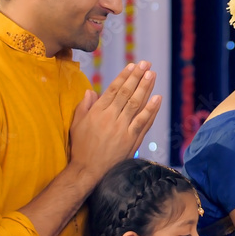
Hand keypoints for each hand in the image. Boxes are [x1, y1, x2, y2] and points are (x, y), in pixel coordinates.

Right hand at [70, 61, 160, 181]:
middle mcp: (111, 118)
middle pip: (127, 93)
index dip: (124, 76)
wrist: (88, 171)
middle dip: (137, 77)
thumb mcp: (77, 125)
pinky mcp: (132, 140)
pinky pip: (144, 122)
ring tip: (152, 74)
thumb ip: (84, 107)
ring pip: (137, 104)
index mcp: (97, 112)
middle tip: (147, 64)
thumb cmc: (81, 147)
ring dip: (145, 88)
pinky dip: (151, 110)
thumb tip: (91, 91)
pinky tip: (158, 98)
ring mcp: (123, 129)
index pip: (114, 89)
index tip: (132, 66)